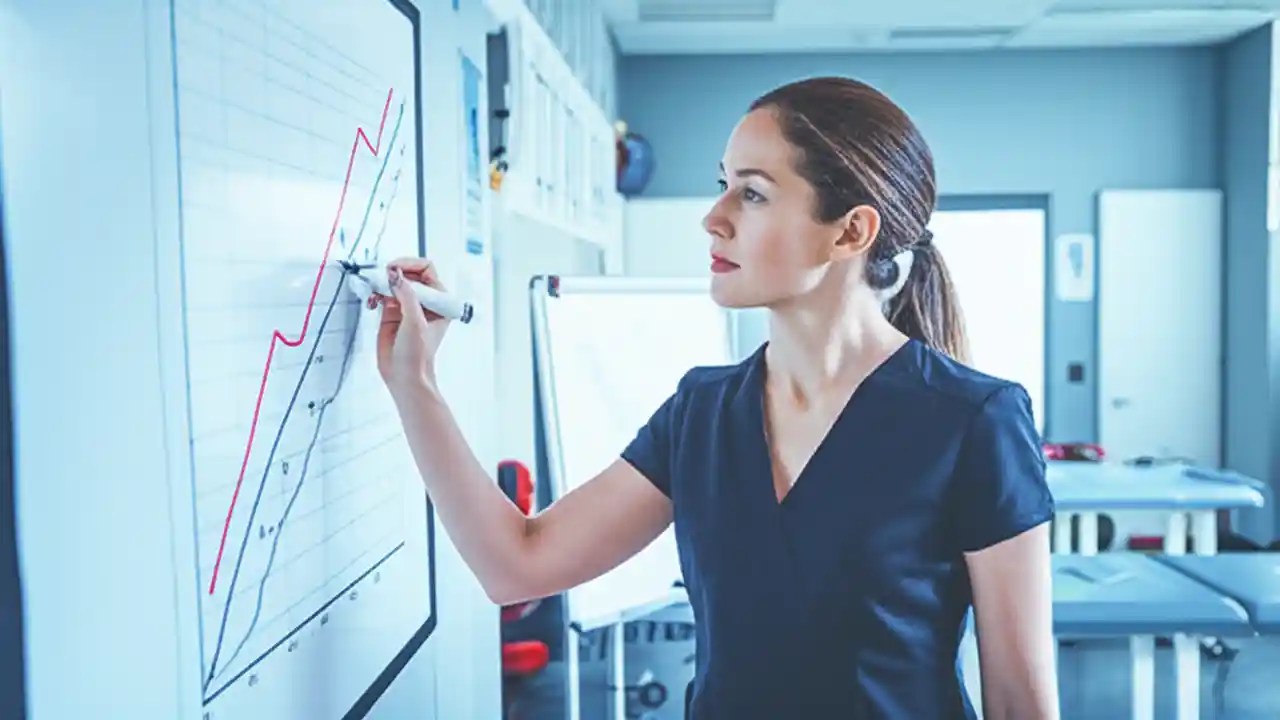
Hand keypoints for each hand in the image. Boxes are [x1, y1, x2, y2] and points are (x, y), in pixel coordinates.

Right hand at [369, 257, 450, 391]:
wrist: (404, 377)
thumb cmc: (418, 355)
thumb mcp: (414, 322)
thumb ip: (406, 295)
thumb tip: (394, 274)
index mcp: (439, 301)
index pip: (426, 269)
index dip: (409, 265)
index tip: (393, 269)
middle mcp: (424, 301)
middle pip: (408, 273)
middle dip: (394, 273)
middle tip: (380, 278)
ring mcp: (407, 306)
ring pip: (394, 282)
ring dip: (382, 283)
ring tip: (374, 291)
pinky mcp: (392, 313)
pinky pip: (382, 294)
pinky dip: (375, 293)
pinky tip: (372, 301)